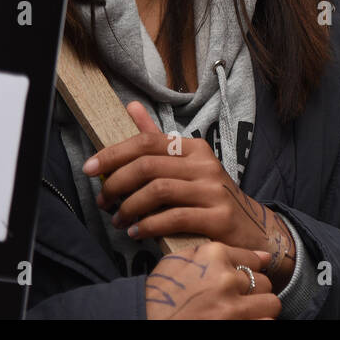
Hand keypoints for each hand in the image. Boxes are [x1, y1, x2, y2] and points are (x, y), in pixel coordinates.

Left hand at [85, 102, 298, 288]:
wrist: (251, 228)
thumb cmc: (209, 196)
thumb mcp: (187, 165)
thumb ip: (158, 139)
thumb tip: (131, 107)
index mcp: (194, 148)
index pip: (147, 141)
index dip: (113, 154)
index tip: (89, 169)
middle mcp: (205, 165)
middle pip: (149, 166)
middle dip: (116, 184)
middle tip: (102, 201)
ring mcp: (213, 190)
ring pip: (159, 191)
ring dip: (129, 207)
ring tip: (118, 220)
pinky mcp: (218, 217)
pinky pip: (175, 218)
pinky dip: (149, 225)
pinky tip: (136, 232)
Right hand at [144, 242, 279, 319]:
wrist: (142, 317)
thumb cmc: (161, 293)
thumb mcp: (184, 260)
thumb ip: (221, 253)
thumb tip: (264, 257)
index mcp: (215, 255)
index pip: (255, 261)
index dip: (249, 274)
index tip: (242, 283)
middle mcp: (226, 278)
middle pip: (265, 282)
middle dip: (255, 293)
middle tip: (239, 302)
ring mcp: (231, 307)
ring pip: (270, 304)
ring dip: (260, 310)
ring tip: (243, 314)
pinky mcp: (233, 326)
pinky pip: (265, 323)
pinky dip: (258, 323)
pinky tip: (243, 322)